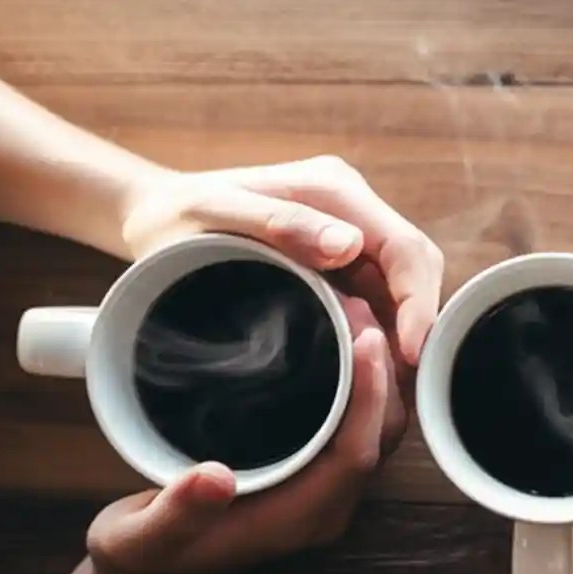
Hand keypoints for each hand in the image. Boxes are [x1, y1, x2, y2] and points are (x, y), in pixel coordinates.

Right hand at [86, 298, 403, 573]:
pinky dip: (360, 380)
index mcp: (299, 518)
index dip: (368, 398)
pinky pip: (357, 421)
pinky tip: (339, 338)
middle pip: (380, 434)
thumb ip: (178, 512)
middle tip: (357, 308)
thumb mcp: (144, 536)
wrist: (153, 569)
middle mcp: (326, 504)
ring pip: (375, 425)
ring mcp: (326, 487)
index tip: (366, 341)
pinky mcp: (317, 470)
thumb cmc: (149, 552)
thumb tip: (212, 480)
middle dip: (379, 371)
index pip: (357, 455)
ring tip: (351, 312)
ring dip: (374, 371)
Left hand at [121, 155, 443, 362]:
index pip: (406, 248)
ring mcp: (349, 238)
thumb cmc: (176, 216)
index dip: (417, 303)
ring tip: (386, 382)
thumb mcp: (215, 214)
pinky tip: (365, 367)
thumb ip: (282, 225)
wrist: (155, 217)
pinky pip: (377, 302)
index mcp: (336, 191)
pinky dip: (378, 335)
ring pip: (401, 290)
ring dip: (399, 334)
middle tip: (403, 381)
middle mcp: (354, 212)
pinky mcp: (340, 266)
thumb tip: (350, 247)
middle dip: (417, 325)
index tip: (410, 354)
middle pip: (415, 270)